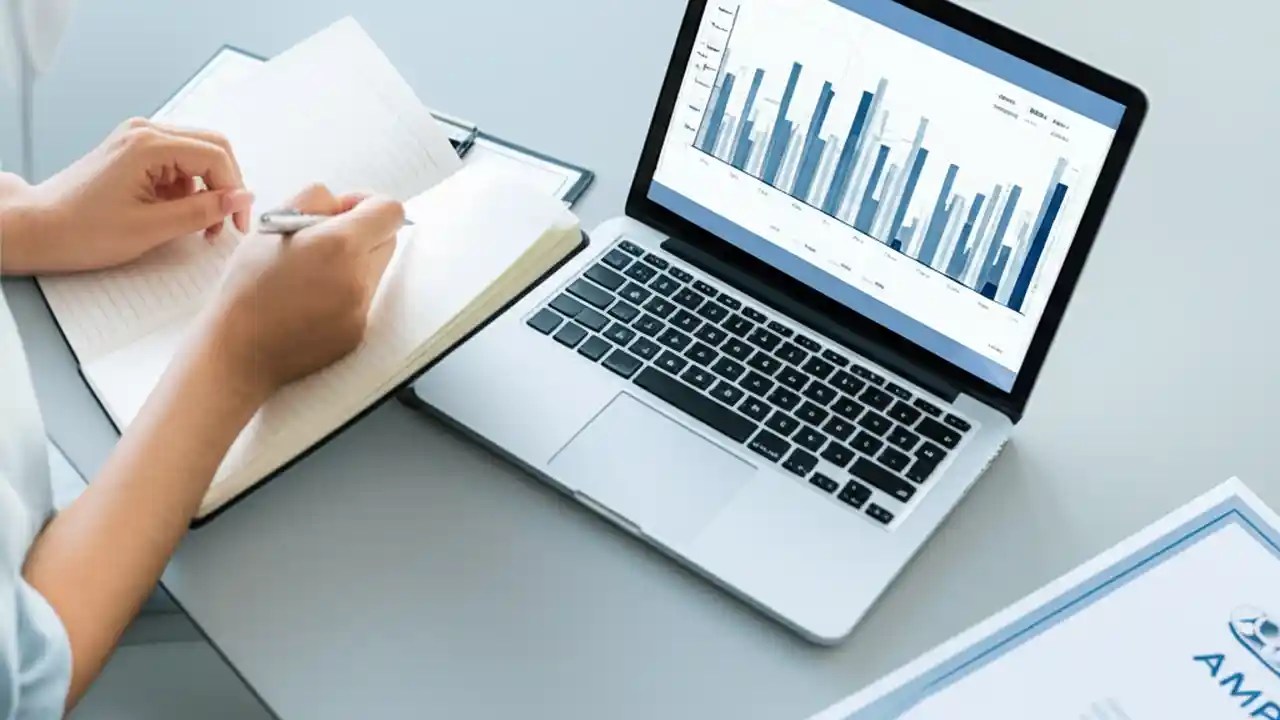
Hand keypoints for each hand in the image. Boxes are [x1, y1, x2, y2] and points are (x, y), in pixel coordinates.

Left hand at [0, 117, 253, 274]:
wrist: (39, 227)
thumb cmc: (82, 230)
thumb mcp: (151, 228)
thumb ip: (203, 211)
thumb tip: (242, 199)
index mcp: (149, 145)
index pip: (216, 156)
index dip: (235, 190)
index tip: (238, 223)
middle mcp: (145, 132)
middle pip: (212, 148)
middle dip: (227, 186)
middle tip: (228, 223)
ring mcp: (139, 139)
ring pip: (198, 155)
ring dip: (208, 189)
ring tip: (200, 225)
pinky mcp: (135, 151)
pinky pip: (179, 162)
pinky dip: (189, 188)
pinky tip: (179, 214)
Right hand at [197, 184, 403, 399]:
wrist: (240, 350)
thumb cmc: (247, 285)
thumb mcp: (271, 224)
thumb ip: (315, 200)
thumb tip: (345, 204)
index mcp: (340, 245)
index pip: (390, 211)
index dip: (369, 203)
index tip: (344, 210)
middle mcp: (360, 278)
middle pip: (387, 240)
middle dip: (363, 232)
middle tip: (323, 239)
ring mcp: (362, 309)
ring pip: (374, 271)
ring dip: (353, 263)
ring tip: (311, 273)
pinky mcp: (358, 332)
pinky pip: (363, 300)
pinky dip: (344, 293)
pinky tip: (310, 301)